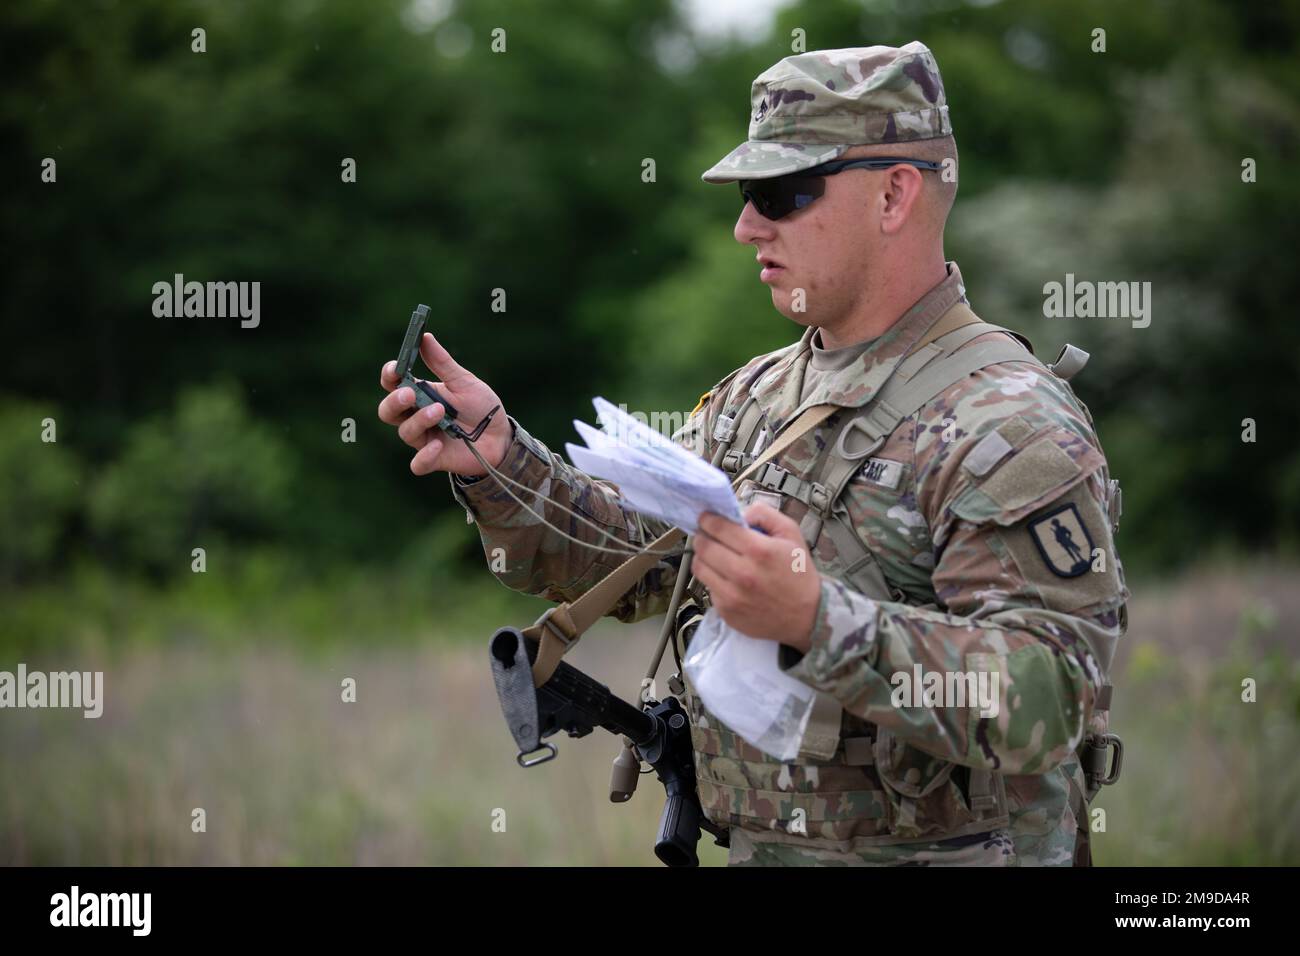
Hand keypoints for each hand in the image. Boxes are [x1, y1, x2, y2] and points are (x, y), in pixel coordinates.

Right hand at [378, 332, 512, 476]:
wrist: (501, 436)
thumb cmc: (481, 407)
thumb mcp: (464, 381)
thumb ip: (443, 363)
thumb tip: (425, 336)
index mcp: (420, 393)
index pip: (393, 384)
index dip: (389, 375)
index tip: (395, 368)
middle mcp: (416, 416)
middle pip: (388, 411)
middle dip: (394, 401)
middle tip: (409, 393)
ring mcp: (424, 438)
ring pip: (405, 432)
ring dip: (420, 420)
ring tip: (440, 411)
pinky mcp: (434, 459)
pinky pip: (418, 463)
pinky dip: (424, 455)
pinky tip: (437, 444)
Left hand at [692, 502, 820, 651]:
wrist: (807, 616)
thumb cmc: (800, 574)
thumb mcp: (792, 534)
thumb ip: (765, 515)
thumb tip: (740, 513)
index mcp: (759, 551)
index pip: (718, 528)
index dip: (708, 519)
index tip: (706, 517)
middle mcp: (743, 574)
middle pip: (703, 546)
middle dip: (703, 536)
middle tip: (707, 534)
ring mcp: (732, 595)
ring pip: (699, 567)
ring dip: (704, 557)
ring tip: (715, 555)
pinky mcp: (726, 611)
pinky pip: (708, 587)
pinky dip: (714, 579)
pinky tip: (728, 577)